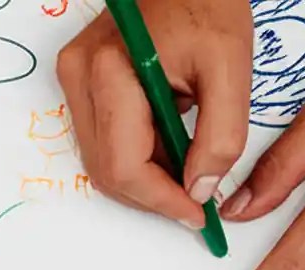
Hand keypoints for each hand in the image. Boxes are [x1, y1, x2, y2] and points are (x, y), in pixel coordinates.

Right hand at [55, 0, 251, 227]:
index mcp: (111, 71)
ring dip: (147, 177)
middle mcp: (80, 77)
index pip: (125, 165)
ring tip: (188, 165)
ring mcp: (73, 79)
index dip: (162, 200)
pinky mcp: (79, 81)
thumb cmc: (207, 5)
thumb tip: (200, 191)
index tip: (197, 215)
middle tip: (196, 201)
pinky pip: (103, 140)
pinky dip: (138, 156)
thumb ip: (222, 137)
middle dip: (154, 194)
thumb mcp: (231, 69)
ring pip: (103, 161)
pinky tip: (170, 145)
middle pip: (108, 170)